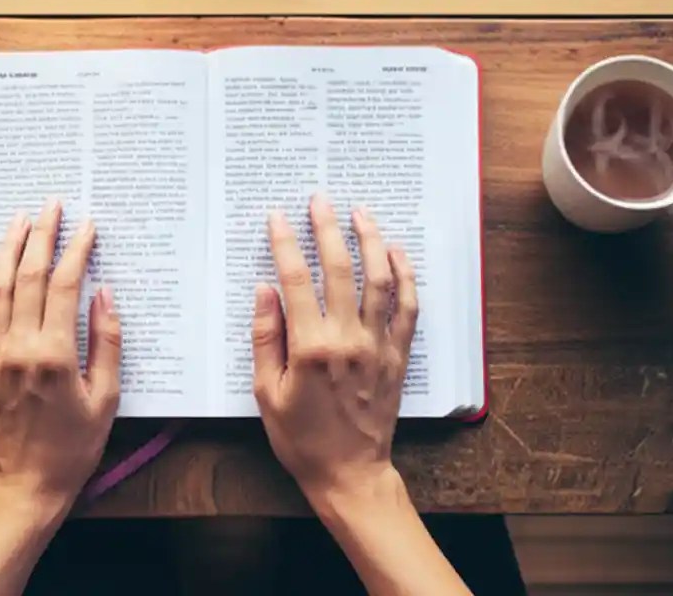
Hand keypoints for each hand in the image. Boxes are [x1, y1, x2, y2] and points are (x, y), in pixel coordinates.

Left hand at [0, 200, 121, 506]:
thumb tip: (104, 294)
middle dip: (40, 235)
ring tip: (20, 219)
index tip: (86, 227)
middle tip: (52, 205)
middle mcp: (17, 348)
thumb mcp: (106, 398)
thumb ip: (106, 342)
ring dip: (7, 247)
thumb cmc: (73, 447)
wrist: (26, 482)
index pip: (62, 286)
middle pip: (26, 276)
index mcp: (54, 355)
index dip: (75, 250)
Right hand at [251, 194, 418, 499]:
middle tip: (320, 199)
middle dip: (328, 228)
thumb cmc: (301, 439)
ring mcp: (378, 345)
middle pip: (340, 269)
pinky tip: (396, 252)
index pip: (295, 280)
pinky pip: (407, 307)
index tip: (278, 216)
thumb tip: (265, 290)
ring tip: (361, 212)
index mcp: (310, 348)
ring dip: (370, 241)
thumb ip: (265, 337)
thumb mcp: (266, 392)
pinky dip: (404, 276)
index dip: (285, 242)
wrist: (349, 473)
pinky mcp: (398, 355)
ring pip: (379, 279)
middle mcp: (348, 339)